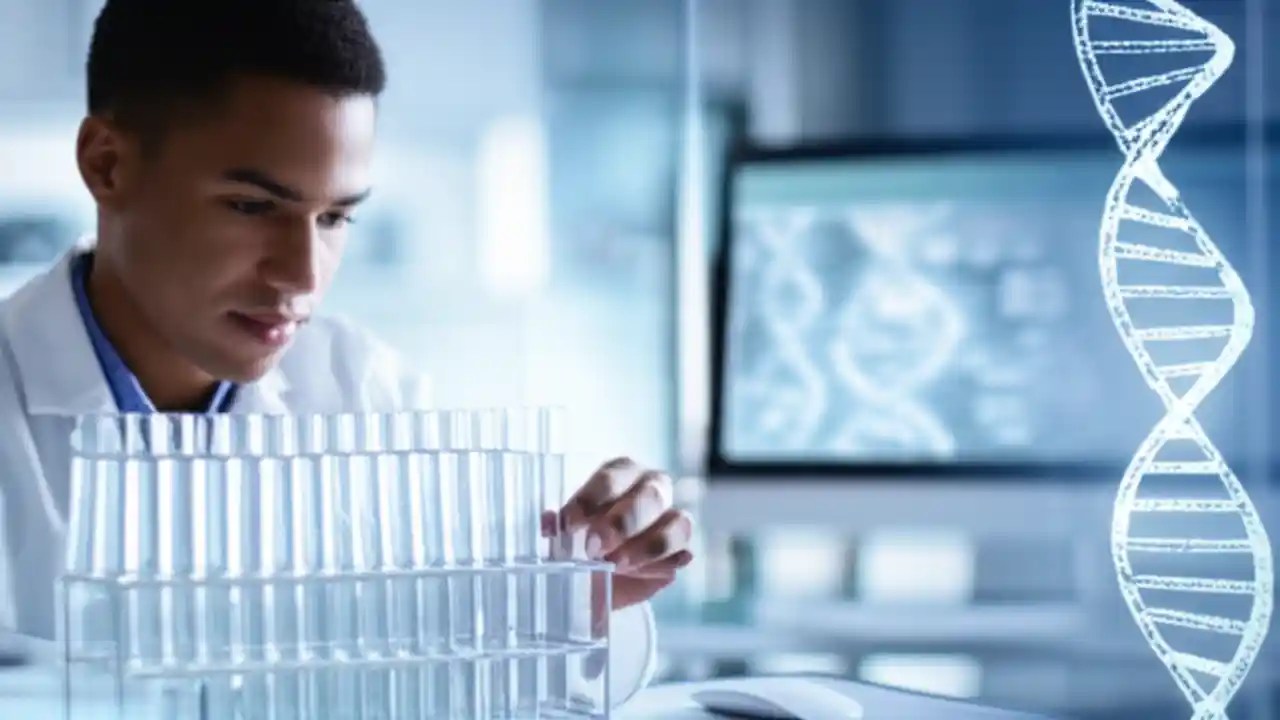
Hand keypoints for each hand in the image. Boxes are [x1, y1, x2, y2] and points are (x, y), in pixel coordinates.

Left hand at [545, 457, 694, 610]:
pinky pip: (682, 552)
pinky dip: (663, 563)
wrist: (600, 578)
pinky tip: (643, 572)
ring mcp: (673, 517)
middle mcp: (652, 488)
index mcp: (622, 473)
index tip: (570, 524)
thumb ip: (559, 526)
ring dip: (648, 545)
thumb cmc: (583, 541)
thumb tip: (550, 523)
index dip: (591, 499)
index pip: (612, 477)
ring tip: (618, 564)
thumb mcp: (566, 533)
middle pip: (650, 494)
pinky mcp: (682, 548)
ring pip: (677, 521)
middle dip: (623, 522)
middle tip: (596, 546)